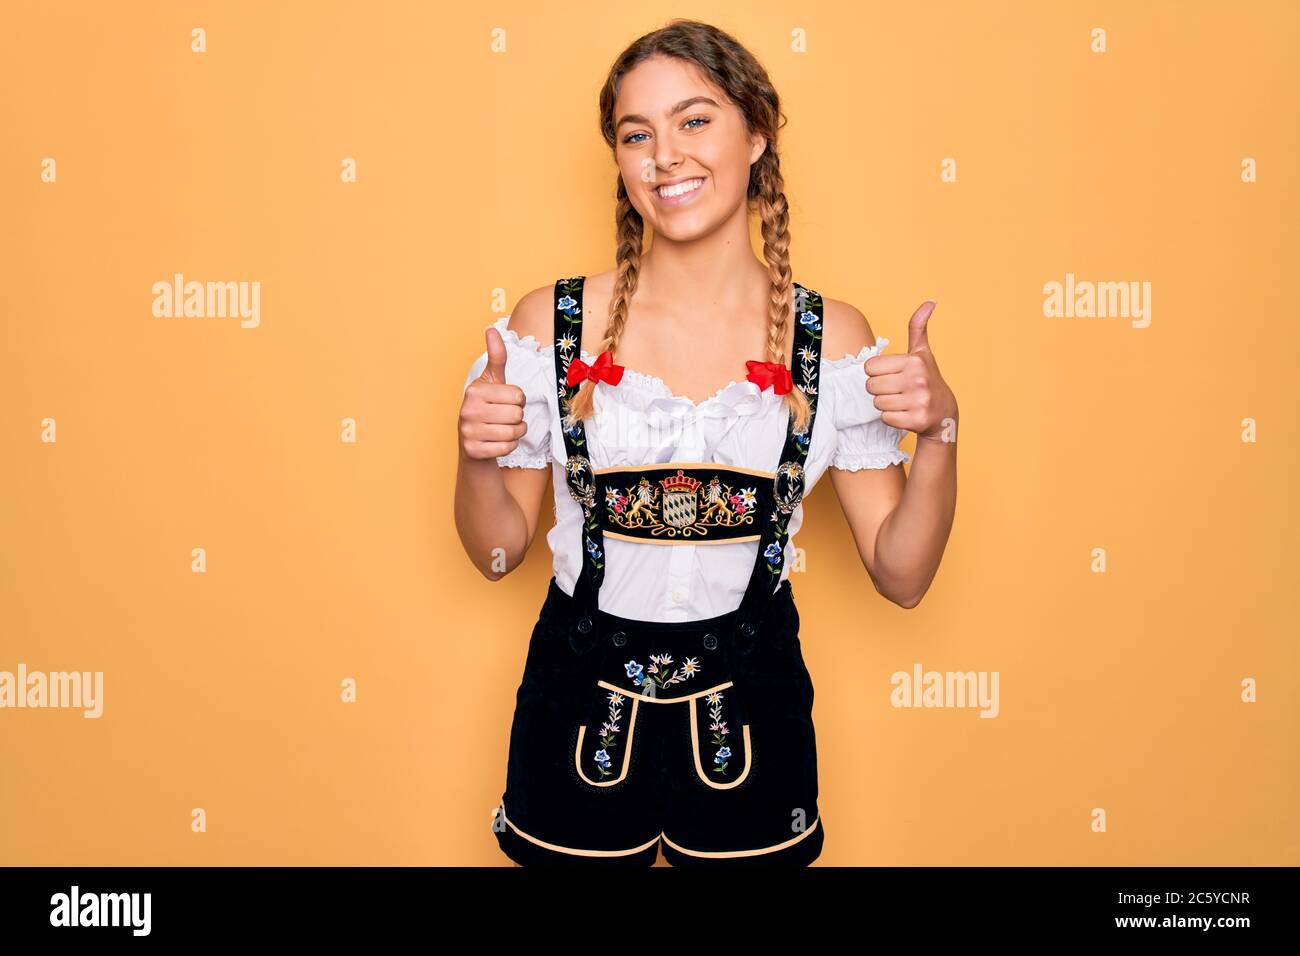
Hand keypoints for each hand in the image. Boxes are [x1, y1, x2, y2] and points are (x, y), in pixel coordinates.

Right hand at [459, 326, 528, 460]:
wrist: (472, 442)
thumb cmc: (487, 407)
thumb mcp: (492, 381)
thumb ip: (496, 357)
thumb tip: (491, 329)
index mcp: (475, 390)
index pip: (518, 396)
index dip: (519, 400)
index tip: (506, 402)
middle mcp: (468, 410)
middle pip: (517, 415)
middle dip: (518, 418)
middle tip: (505, 418)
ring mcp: (469, 431)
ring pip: (514, 433)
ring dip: (516, 433)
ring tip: (504, 429)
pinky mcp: (473, 450)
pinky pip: (507, 448)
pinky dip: (509, 446)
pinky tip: (498, 442)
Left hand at [863, 301, 957, 444]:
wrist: (944, 414)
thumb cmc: (928, 380)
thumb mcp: (923, 353)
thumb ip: (918, 327)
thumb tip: (930, 301)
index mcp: (914, 361)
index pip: (870, 367)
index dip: (877, 373)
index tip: (893, 375)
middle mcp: (918, 379)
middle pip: (870, 386)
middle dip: (879, 389)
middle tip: (897, 390)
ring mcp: (919, 401)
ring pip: (877, 403)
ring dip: (885, 404)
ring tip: (902, 401)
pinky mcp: (917, 420)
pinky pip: (885, 418)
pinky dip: (891, 418)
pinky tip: (905, 413)